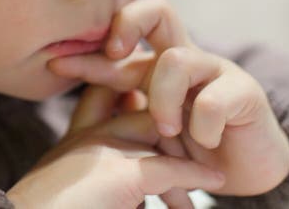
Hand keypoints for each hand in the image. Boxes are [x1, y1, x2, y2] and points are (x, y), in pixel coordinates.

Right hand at [6, 84, 225, 208]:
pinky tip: (216, 181)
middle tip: (201, 130)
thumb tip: (137, 195)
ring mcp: (102, 151)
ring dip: (188, 144)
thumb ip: (106, 181)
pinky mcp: (119, 174)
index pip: (104, 97)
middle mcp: (86, 138)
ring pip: (157, 131)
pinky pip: (168, 169)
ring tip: (214, 155)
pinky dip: (195, 175)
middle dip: (171, 111)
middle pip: (138, 107)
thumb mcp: (81, 185)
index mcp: (73, 142)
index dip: (132, 94)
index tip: (158, 106)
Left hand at [47, 0, 288, 197]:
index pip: (125, 38)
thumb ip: (123, 108)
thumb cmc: (193, 146)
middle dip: (128, 24)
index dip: (90, 49)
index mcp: (161, 64)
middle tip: (114, 56)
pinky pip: (213, 100)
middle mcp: (187, 58)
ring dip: (164, 101)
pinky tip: (205, 142)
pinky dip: (203, 127)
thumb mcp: (150, 127)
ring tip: (168, 131)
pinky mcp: (246, 92)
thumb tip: (79, 96)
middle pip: (159, 10)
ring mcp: (217, 71)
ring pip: (177, 60)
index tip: (57, 62)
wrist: (249, 169)